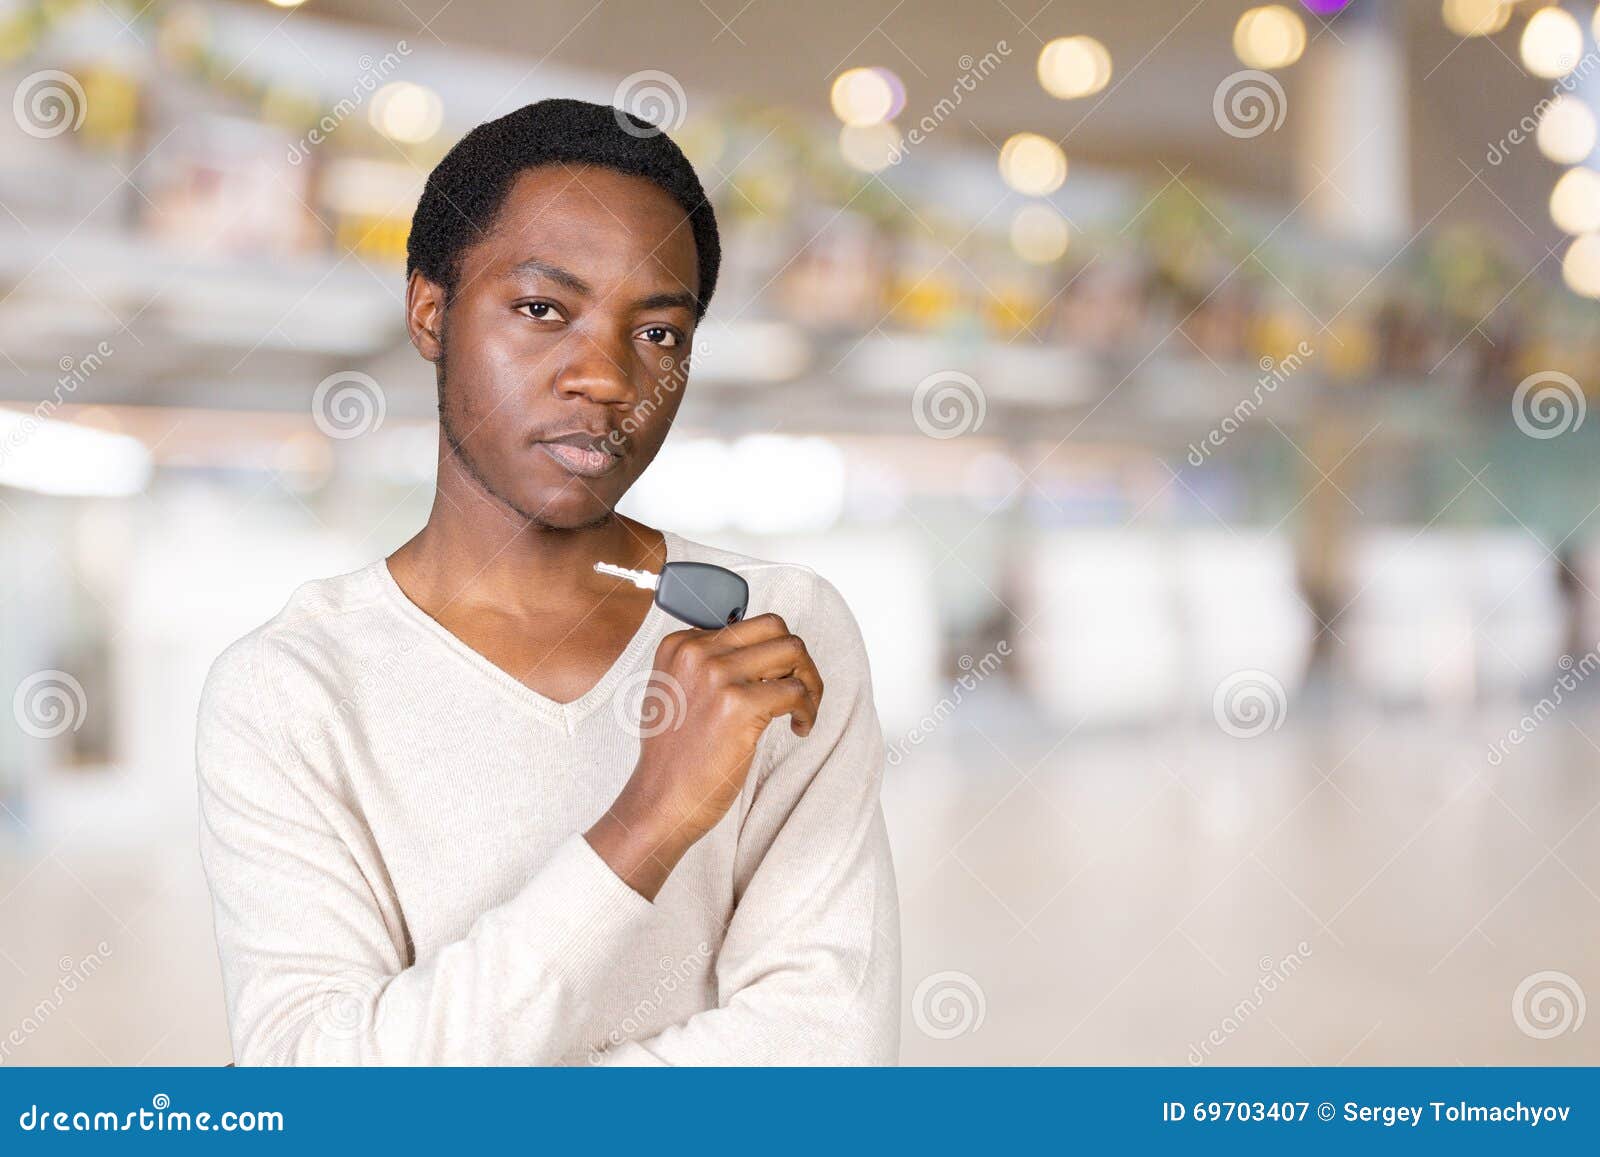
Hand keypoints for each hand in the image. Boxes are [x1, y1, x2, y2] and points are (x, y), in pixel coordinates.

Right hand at [585, 613, 822, 898]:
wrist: (661, 799)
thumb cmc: (675, 754)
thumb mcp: (675, 692)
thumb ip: (706, 664)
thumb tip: (760, 650)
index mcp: (679, 643)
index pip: (748, 624)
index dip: (771, 654)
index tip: (775, 682)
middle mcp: (696, 651)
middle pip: (775, 628)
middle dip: (798, 658)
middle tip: (800, 691)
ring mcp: (717, 676)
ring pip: (793, 651)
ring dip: (810, 681)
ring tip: (802, 711)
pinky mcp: (738, 705)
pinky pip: (796, 690)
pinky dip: (808, 710)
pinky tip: (798, 729)